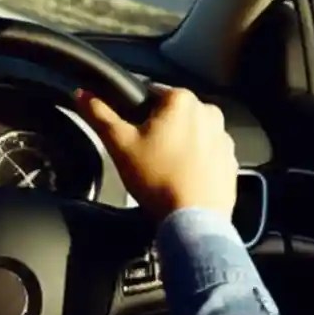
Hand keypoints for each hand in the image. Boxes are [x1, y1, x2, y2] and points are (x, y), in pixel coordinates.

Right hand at [75, 86, 235, 221]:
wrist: (194, 220)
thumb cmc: (156, 178)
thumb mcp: (120, 145)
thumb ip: (99, 115)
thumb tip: (81, 93)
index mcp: (182, 99)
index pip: (150, 94)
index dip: (136, 114)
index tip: (132, 136)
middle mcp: (209, 111)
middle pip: (173, 115)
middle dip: (159, 130)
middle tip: (146, 157)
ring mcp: (225, 137)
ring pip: (192, 134)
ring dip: (179, 145)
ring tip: (164, 172)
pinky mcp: (232, 161)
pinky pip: (208, 155)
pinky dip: (196, 163)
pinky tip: (182, 180)